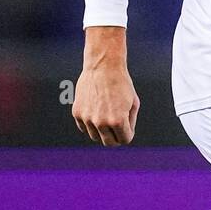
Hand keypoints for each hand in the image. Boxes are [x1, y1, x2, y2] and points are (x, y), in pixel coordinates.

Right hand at [73, 27, 138, 145]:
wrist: (103, 66)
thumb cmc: (122, 84)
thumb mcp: (133, 104)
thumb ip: (130, 123)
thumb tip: (123, 138)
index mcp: (118, 121)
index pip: (125, 140)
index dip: (128, 134)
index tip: (127, 125)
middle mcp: (101, 122)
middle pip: (109, 143)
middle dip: (115, 137)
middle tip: (117, 126)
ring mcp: (87, 118)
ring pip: (95, 137)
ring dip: (102, 130)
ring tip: (106, 114)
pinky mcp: (77, 113)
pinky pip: (84, 128)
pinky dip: (90, 123)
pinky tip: (96, 110)